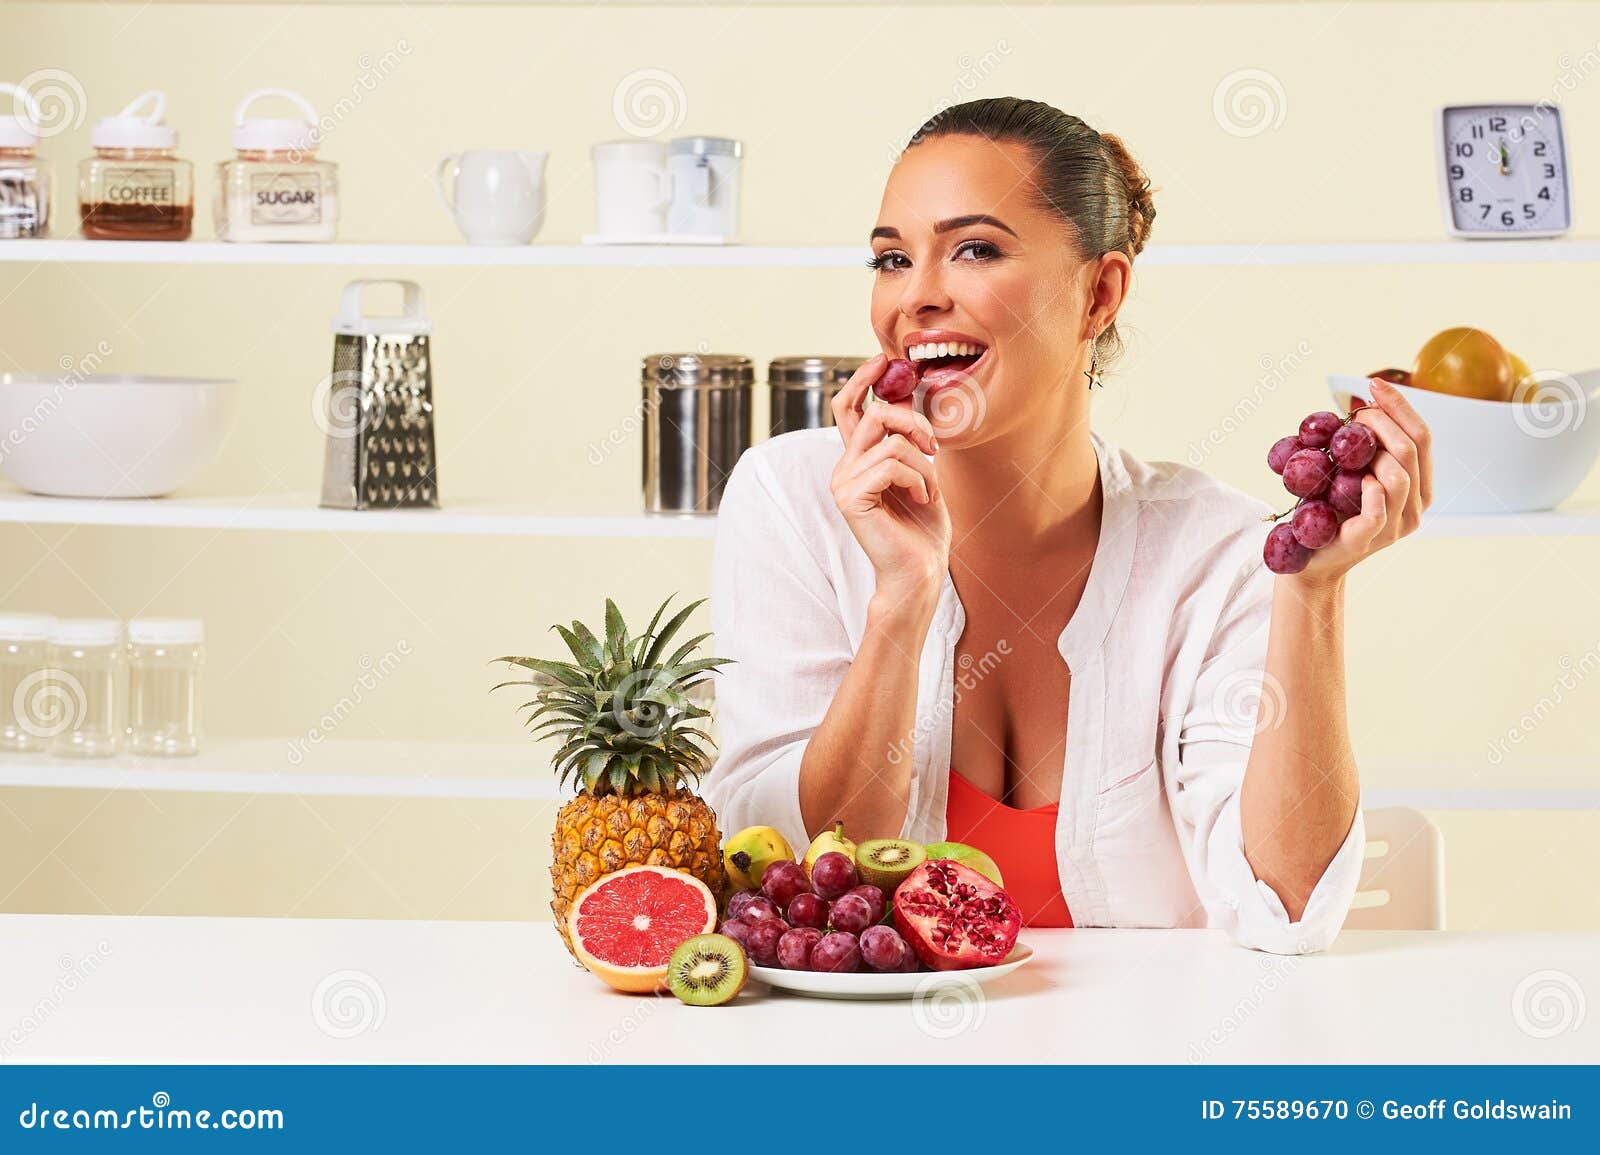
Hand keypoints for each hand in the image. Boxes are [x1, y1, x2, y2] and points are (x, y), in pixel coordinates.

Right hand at [829, 354, 950, 602]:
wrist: (920, 571)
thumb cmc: (923, 528)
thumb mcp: (921, 471)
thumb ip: (907, 437)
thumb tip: (903, 390)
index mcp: (858, 460)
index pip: (849, 408)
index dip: (863, 379)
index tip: (884, 358)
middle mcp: (844, 468)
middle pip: (876, 414)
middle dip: (914, 422)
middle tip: (935, 448)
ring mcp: (843, 482)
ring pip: (891, 440)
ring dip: (924, 465)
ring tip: (927, 492)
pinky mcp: (850, 497)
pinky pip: (892, 464)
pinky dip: (918, 480)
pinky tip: (921, 501)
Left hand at [1294, 377, 1431, 585]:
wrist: (1310, 558)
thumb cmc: (1331, 510)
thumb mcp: (1353, 472)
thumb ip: (1366, 447)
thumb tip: (1362, 401)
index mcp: (1419, 486)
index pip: (1423, 437)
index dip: (1401, 406)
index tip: (1373, 383)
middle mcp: (1416, 506)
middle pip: (1412, 450)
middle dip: (1382, 421)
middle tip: (1354, 413)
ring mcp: (1396, 526)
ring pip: (1400, 476)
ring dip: (1373, 451)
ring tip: (1348, 447)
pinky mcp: (1369, 539)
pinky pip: (1378, 508)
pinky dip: (1368, 487)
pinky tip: (1355, 477)